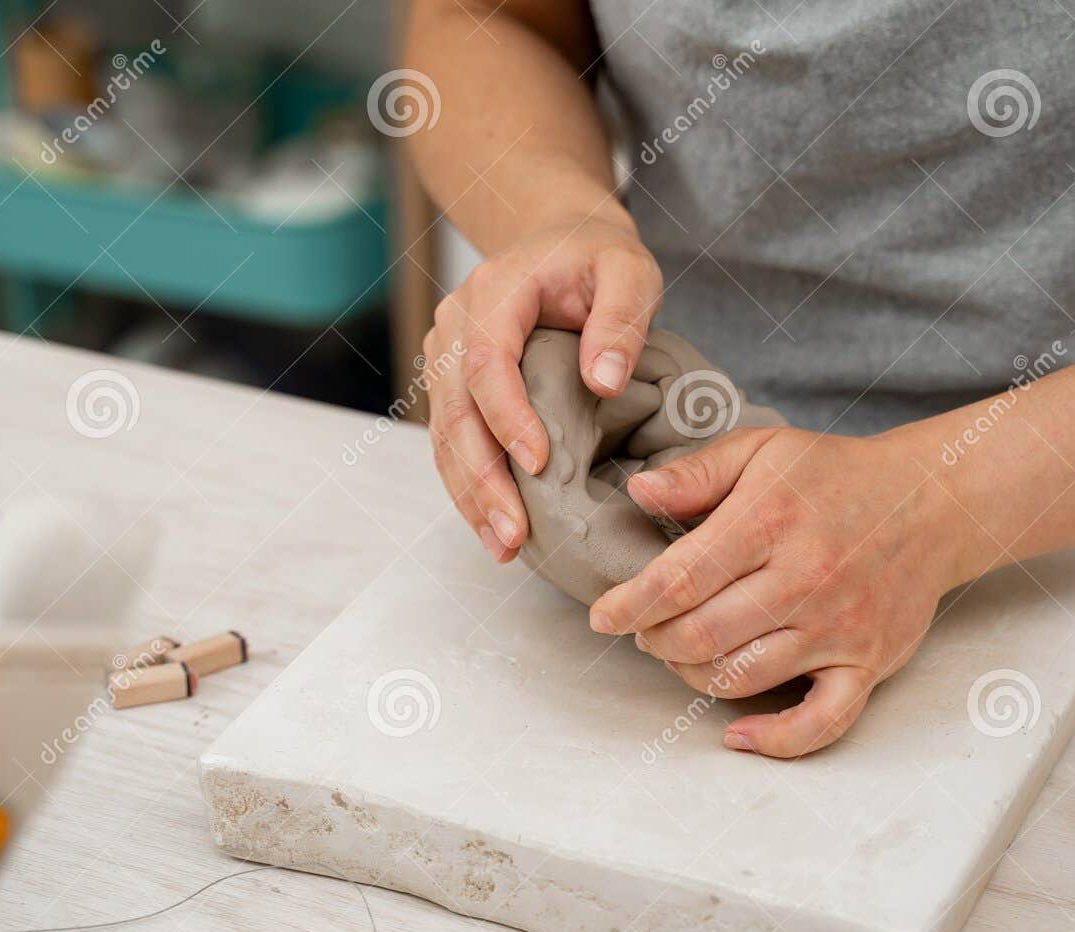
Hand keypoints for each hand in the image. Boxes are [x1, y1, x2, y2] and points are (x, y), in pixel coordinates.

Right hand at [423, 217, 661, 560]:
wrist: (557, 241)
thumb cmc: (596, 259)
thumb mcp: (629, 271)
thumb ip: (621, 319)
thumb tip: (604, 381)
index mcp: (494, 291)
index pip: (487, 360)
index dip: (507, 416)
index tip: (539, 463)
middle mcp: (455, 324)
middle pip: (456, 410)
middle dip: (483, 477)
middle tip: (515, 532)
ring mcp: (445, 357)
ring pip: (446, 436)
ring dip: (470, 495)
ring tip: (504, 547)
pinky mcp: (450, 387)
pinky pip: (451, 443)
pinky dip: (469, 488)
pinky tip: (494, 529)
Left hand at [588, 427, 963, 757]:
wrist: (931, 501)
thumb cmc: (834, 476)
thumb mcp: (762, 449)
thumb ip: (697, 473)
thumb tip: (639, 493)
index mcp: (769, 522)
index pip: (678, 580)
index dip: (629, 605)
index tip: (603, 616)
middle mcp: (805, 579)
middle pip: (701, 636)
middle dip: (655, 640)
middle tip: (645, 631)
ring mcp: (839, 628)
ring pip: (742, 678)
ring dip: (693, 676)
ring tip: (680, 655)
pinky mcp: (868, 663)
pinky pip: (821, 722)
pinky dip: (776, 740)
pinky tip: (737, 734)